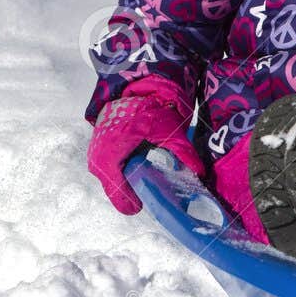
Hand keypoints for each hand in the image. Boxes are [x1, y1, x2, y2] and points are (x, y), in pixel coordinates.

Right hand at [87, 90, 203, 213]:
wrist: (130, 93)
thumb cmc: (147, 110)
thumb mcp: (168, 129)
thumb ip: (183, 151)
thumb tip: (200, 171)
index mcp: (110, 157)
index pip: (120, 196)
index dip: (138, 202)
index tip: (154, 202)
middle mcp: (98, 162)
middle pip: (118, 193)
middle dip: (137, 194)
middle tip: (157, 191)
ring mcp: (95, 160)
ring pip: (115, 186)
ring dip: (131, 186)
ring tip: (150, 180)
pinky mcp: (98, 157)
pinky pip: (112, 176)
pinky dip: (126, 177)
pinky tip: (141, 170)